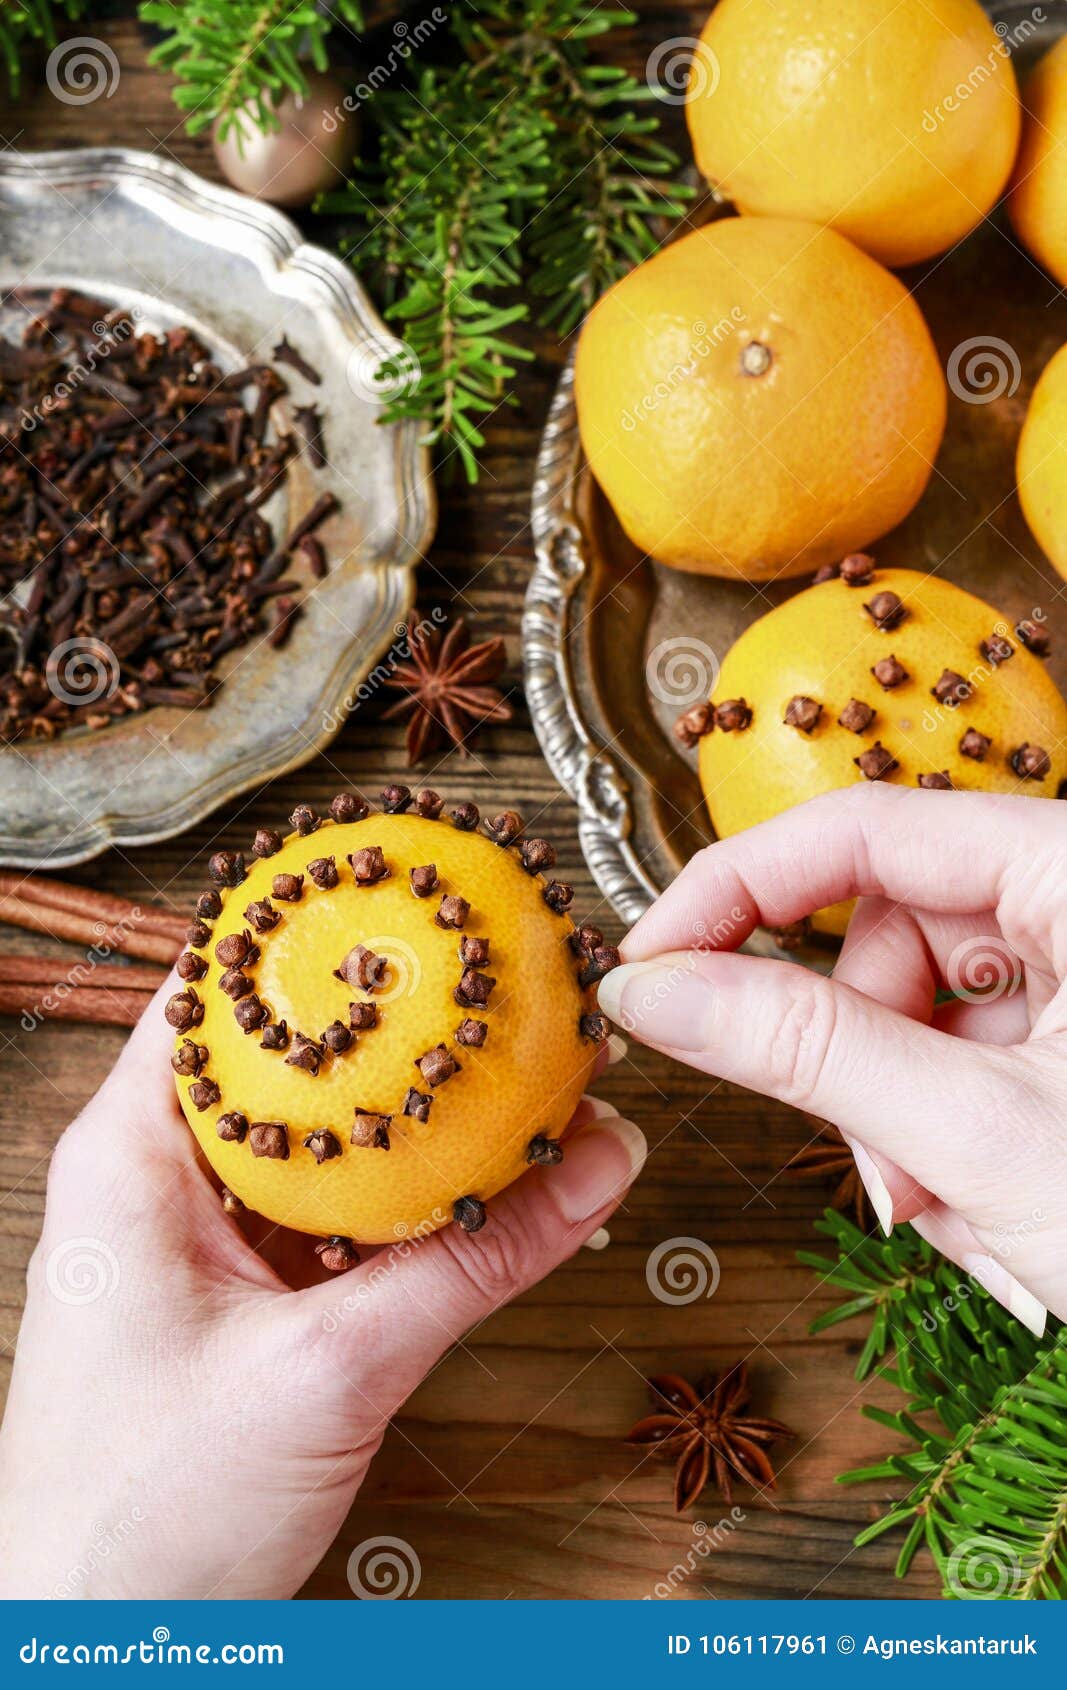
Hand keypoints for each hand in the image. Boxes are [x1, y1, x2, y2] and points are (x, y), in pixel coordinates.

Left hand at [0, 980, 641, 1597]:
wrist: (87, 1652)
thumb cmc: (140, 1521)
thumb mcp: (329, 1373)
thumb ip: (472, 1263)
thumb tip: (597, 1165)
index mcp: (130, 1153)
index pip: (219, 981)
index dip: (319, 920)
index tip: (422, 886)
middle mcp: (158, 1179)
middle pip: (287, 1054)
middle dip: (396, 1017)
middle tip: (504, 976)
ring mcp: (196, 1243)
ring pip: (317, 1139)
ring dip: (410, 1115)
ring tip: (516, 1067)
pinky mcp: (236, 1300)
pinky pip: (330, 1218)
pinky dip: (402, 1199)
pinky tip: (480, 1192)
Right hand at [597, 782, 1066, 1337]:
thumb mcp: (981, 1134)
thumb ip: (804, 1047)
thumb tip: (658, 989)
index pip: (856, 830)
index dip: (733, 891)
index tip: (652, 960)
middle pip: (888, 934)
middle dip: (855, 1059)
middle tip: (880, 1172)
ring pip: (921, 1010)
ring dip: (905, 1125)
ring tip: (958, 1220)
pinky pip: (969, 1060)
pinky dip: (954, 1145)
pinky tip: (1001, 1225)